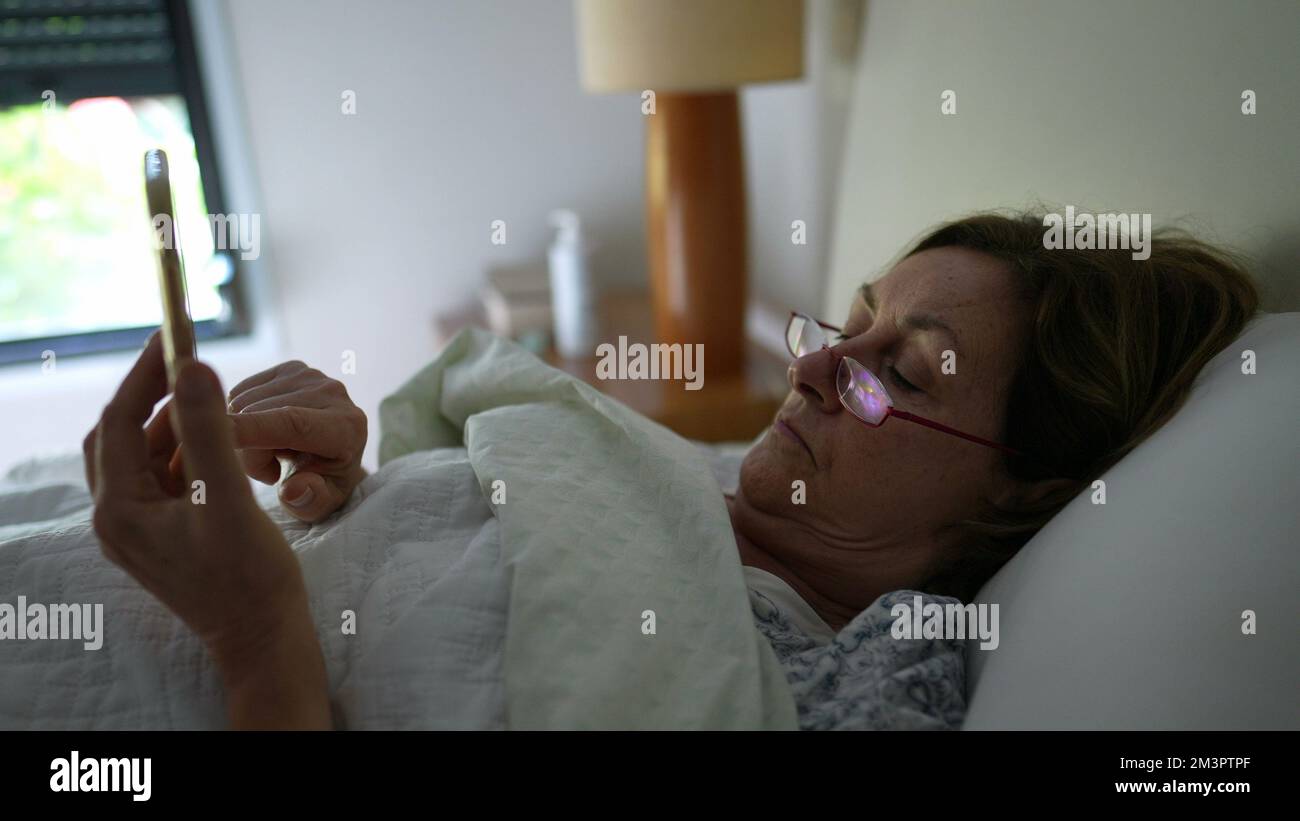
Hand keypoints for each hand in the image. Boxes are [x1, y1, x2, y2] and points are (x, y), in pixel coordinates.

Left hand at [84, 334, 328, 727]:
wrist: (264, 638)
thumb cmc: (249, 576)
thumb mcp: (229, 499)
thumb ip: (209, 431)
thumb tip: (192, 367)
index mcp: (119, 510)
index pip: (118, 419)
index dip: (147, 372)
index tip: (177, 333)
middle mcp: (116, 519)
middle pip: (120, 434)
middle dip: (154, 394)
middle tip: (189, 357)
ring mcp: (138, 530)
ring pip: (142, 455)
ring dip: (173, 424)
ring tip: (213, 403)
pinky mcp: (162, 536)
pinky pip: (162, 478)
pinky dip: (184, 452)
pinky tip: (218, 445)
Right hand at [225, 360, 367, 522]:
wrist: (333, 457)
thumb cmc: (322, 487)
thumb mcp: (320, 506)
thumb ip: (310, 501)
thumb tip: (294, 489)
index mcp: (345, 428)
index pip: (291, 423)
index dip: (250, 429)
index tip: (217, 438)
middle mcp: (331, 393)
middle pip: (258, 414)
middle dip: (247, 453)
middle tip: (268, 473)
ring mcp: (310, 375)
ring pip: (242, 402)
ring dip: (242, 436)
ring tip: (272, 453)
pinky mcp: (289, 369)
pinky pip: (239, 392)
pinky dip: (241, 418)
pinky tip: (267, 433)